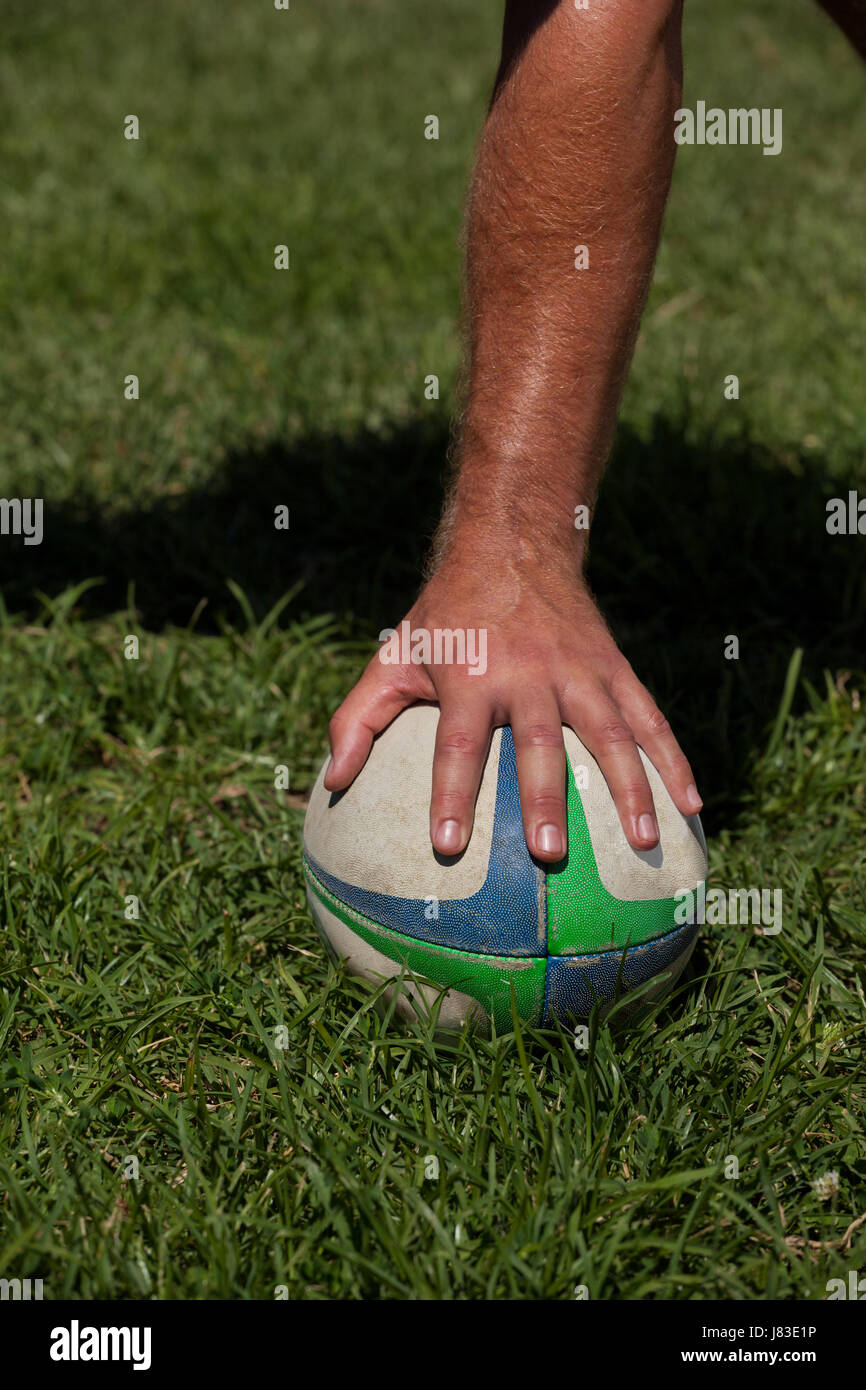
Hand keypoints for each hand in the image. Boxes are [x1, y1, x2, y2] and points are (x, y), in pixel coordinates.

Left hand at [325, 539, 701, 862]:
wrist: (514, 543)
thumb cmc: (447, 615)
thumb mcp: (395, 654)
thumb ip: (358, 716)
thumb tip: (329, 779)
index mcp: (472, 676)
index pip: (459, 744)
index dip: (453, 793)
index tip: (449, 846)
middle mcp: (529, 673)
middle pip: (540, 743)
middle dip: (544, 798)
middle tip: (549, 852)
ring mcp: (579, 670)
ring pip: (611, 733)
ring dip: (629, 788)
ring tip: (642, 843)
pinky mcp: (614, 668)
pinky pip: (650, 718)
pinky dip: (674, 759)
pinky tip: (692, 805)